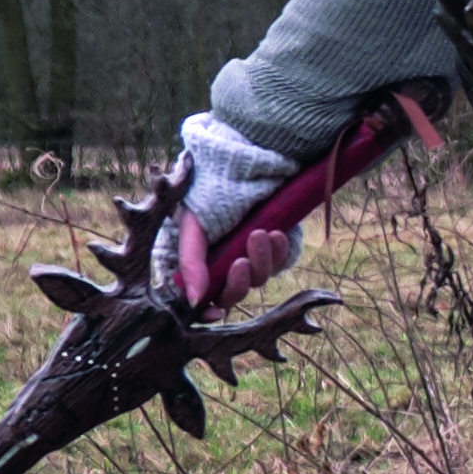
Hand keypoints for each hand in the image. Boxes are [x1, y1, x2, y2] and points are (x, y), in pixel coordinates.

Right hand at [167, 114, 302, 303]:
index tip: (215, 313)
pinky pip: (281, 261)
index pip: (202, 299)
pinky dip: (279, 251)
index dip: (208, 311)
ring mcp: (251, 255)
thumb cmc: (208, 190)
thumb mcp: (192, 225)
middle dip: (240, 282)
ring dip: (262, 260)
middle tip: (241, 262)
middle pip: (234, 294)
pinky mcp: (275, 247)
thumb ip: (191, 262)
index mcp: (198, 262)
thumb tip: (192, 301)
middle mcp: (224, 263)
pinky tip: (276, 233)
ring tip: (261, 233)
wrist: (242, 160)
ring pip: (260, 278)